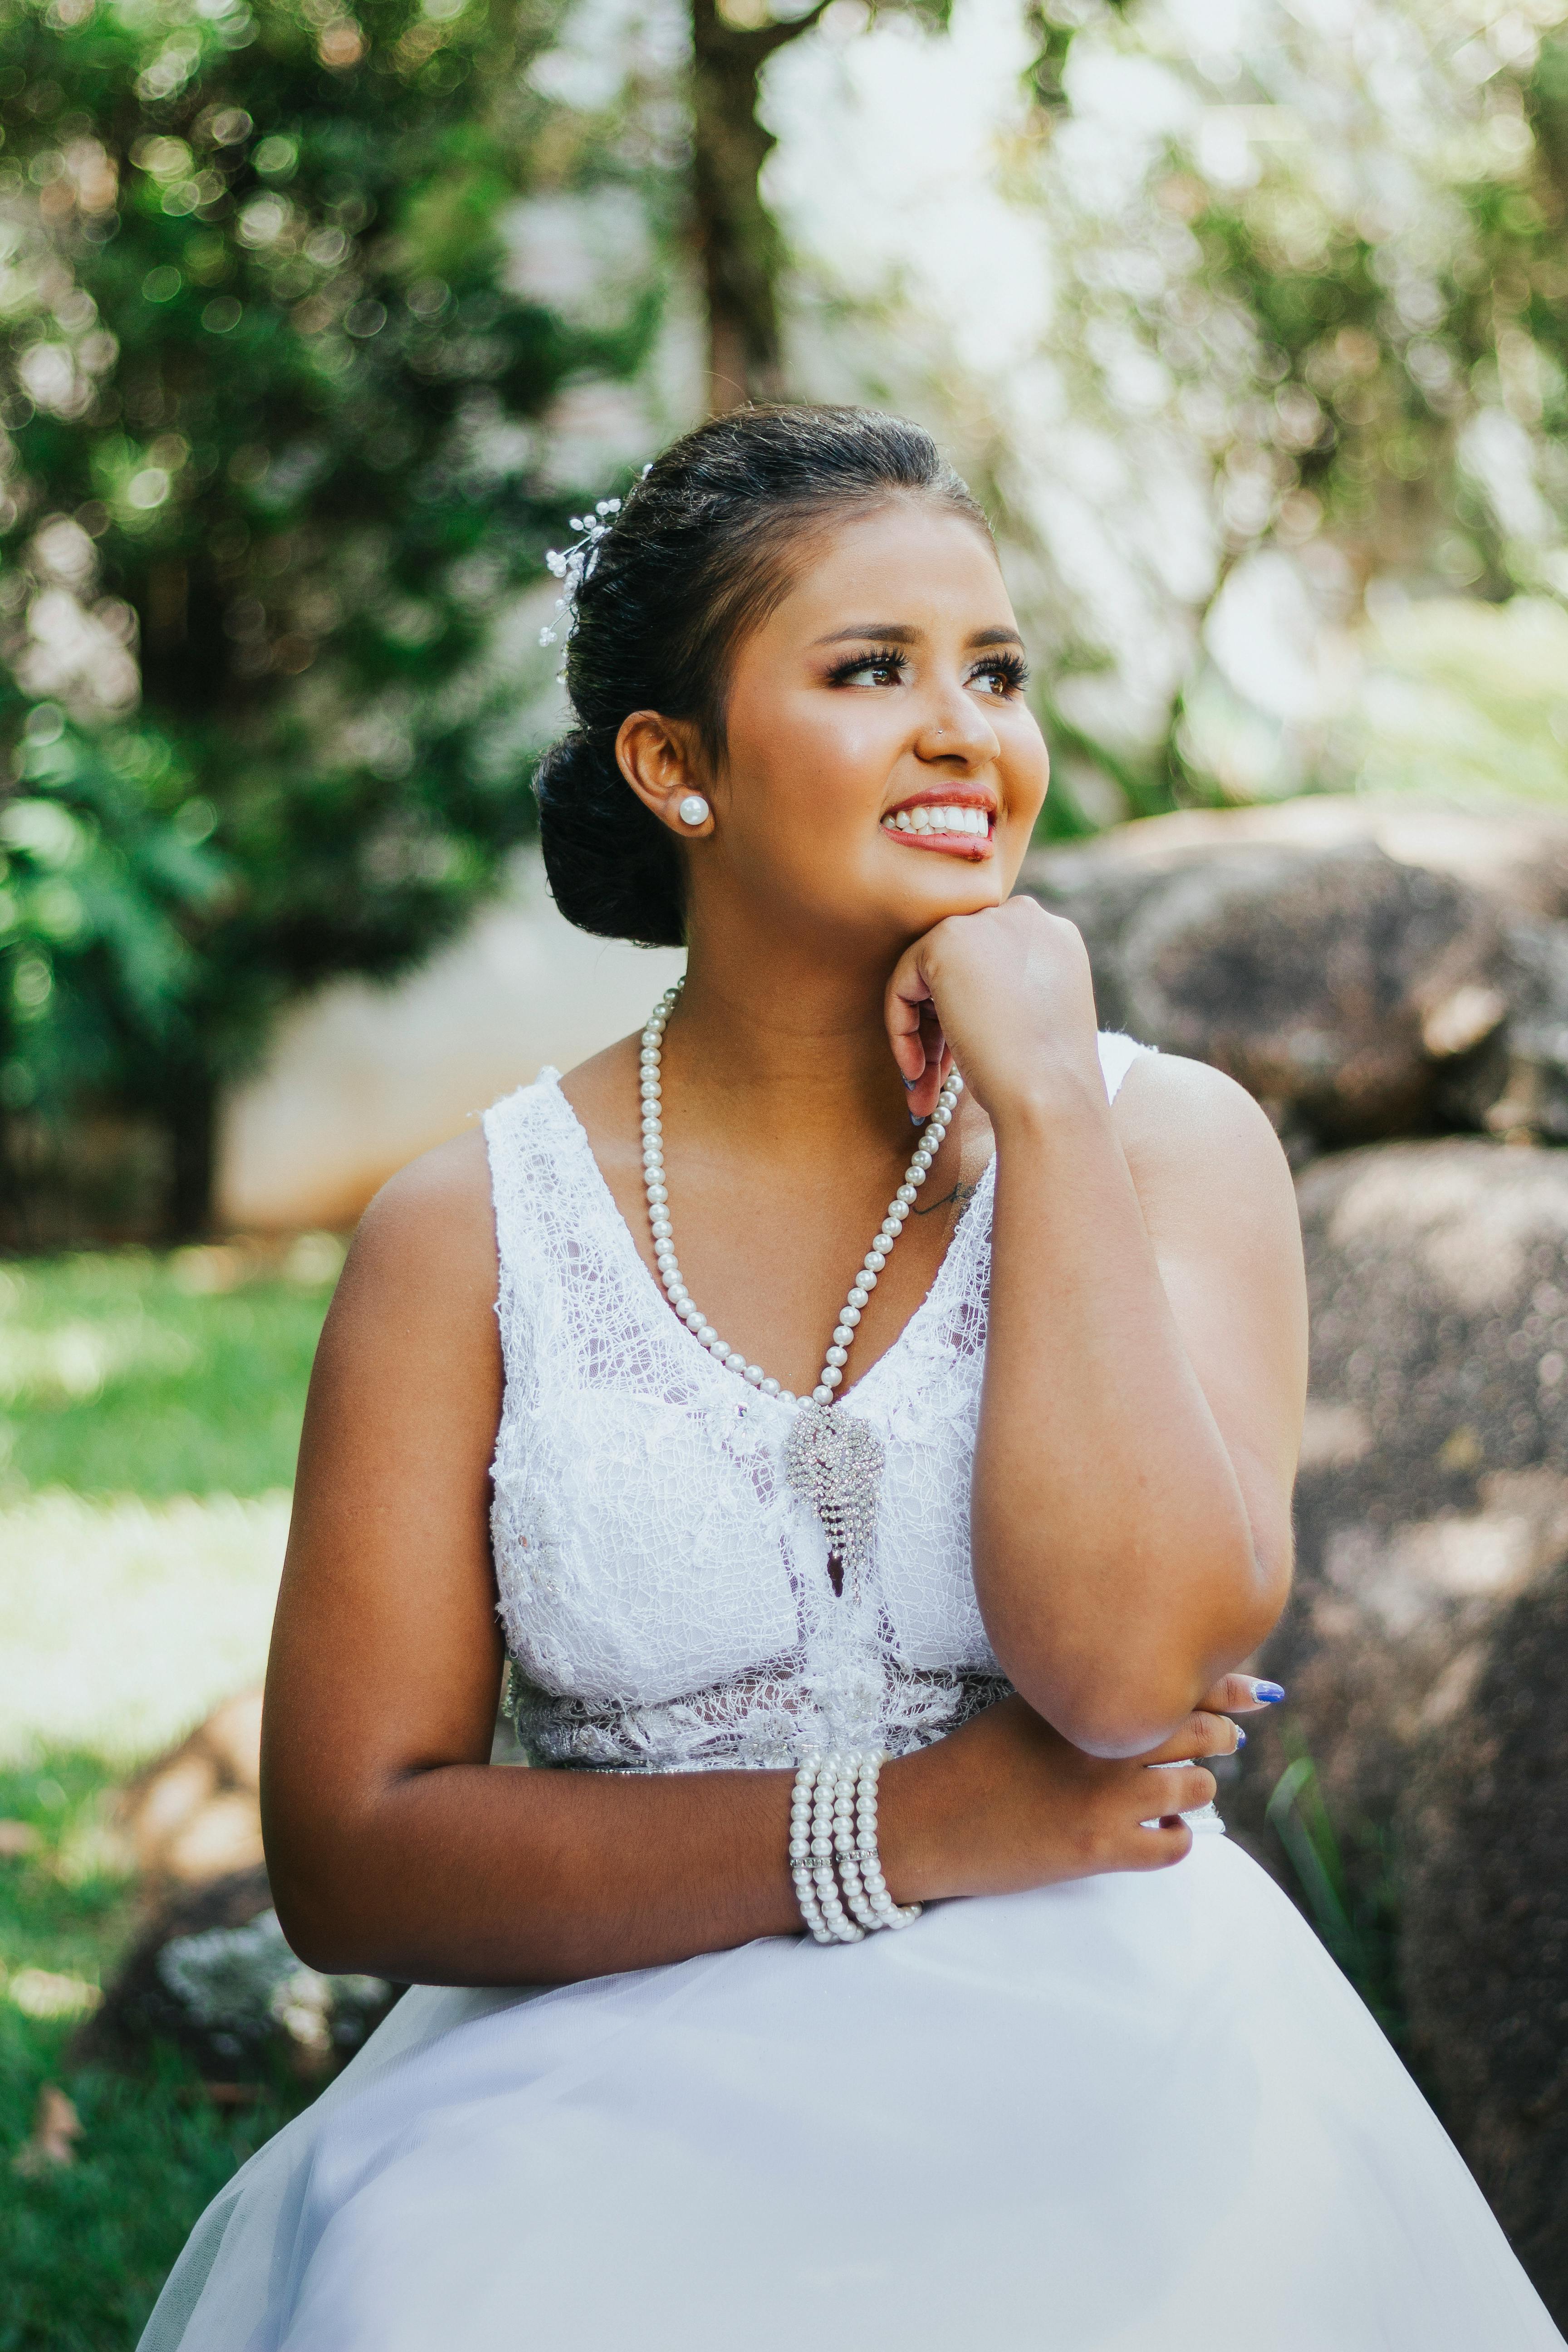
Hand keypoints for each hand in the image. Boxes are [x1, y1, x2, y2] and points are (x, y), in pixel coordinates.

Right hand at [880, 1676, 1277, 1904]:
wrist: (928, 1820)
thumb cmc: (974, 1759)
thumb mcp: (1027, 1708)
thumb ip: (1083, 1696)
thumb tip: (1152, 1698)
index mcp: (1081, 1696)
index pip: (1177, 1682)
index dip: (1230, 1688)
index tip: (1261, 1695)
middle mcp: (1099, 1738)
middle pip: (1201, 1731)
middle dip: (1218, 1738)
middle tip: (1216, 1744)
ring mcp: (1103, 1795)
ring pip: (1197, 1787)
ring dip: (1192, 1790)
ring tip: (1169, 1793)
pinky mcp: (1100, 1848)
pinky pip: (1175, 1844)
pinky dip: (1176, 1837)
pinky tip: (1156, 1829)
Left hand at [884, 897, 1101, 1125]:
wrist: (1050, 1091)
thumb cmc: (1048, 1076)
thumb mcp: (1036, 1020)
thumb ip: (1006, 995)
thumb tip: (964, 1007)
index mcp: (1054, 939)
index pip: (992, 968)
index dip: (971, 1016)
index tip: (961, 1062)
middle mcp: (1024, 918)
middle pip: (959, 969)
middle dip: (940, 1030)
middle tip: (934, 1081)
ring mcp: (985, 923)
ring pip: (930, 977)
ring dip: (922, 1038)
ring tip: (923, 1090)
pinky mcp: (946, 939)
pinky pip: (904, 984)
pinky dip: (902, 1030)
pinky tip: (917, 1073)